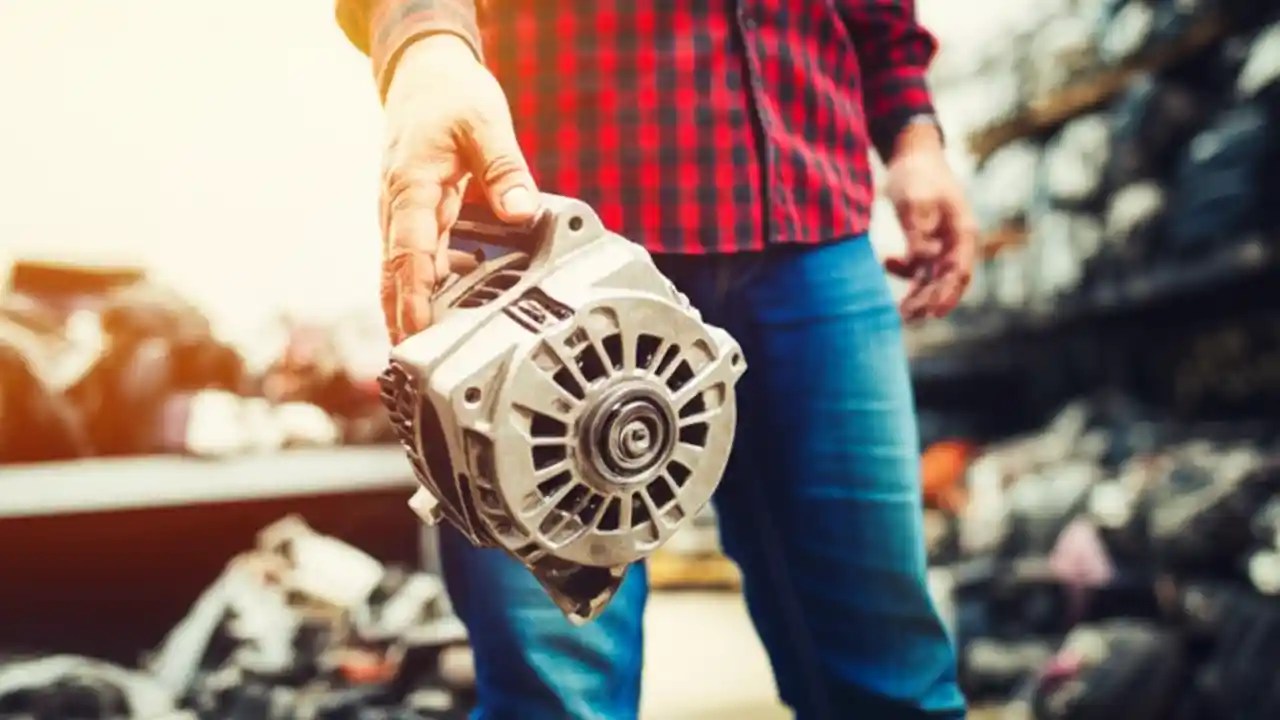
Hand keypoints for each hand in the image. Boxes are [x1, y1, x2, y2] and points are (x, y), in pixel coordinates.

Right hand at [379, 34, 539, 342]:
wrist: (423, 75)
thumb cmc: (450, 95)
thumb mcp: (486, 124)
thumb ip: (505, 170)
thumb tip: (521, 210)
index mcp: (412, 188)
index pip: (408, 255)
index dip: (413, 300)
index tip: (415, 336)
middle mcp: (399, 207)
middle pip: (397, 276)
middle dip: (404, 322)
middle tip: (416, 370)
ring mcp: (403, 214)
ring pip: (404, 272)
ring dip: (414, 311)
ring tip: (431, 356)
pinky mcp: (415, 215)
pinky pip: (419, 258)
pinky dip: (431, 286)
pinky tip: (457, 308)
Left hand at [883, 123, 976, 322]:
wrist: (912, 154)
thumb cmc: (916, 175)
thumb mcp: (914, 200)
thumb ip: (917, 231)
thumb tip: (920, 261)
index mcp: (962, 232)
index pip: (960, 272)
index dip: (947, 295)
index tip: (932, 313)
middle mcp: (956, 241)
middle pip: (947, 281)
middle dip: (929, 301)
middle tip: (907, 318)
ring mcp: (942, 242)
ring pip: (933, 278)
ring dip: (918, 295)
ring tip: (899, 312)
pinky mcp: (926, 240)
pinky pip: (919, 267)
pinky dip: (905, 271)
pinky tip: (886, 262)